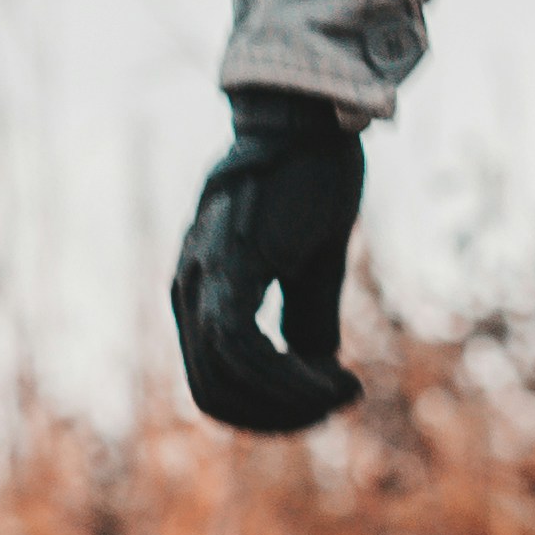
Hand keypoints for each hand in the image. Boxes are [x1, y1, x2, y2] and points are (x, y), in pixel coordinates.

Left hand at [172, 94, 366, 428]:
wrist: (308, 118)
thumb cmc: (310, 183)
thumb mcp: (311, 265)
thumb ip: (305, 321)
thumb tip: (316, 376)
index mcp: (201, 291)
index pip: (216, 384)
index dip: (267, 410)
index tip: (325, 401)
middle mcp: (189, 290)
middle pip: (215, 394)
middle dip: (278, 416)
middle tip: (337, 402)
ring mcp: (202, 278)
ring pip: (227, 380)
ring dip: (290, 403)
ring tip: (344, 391)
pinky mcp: (229, 265)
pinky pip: (245, 349)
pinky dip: (290, 378)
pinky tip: (337, 376)